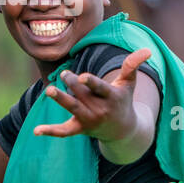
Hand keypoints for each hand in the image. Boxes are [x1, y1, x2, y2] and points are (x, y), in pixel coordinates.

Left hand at [35, 48, 151, 142]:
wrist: (122, 130)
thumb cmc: (123, 100)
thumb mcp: (129, 83)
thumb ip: (132, 65)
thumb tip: (147, 50)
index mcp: (112, 97)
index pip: (100, 89)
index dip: (91, 83)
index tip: (83, 77)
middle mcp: (100, 110)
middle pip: (83, 95)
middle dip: (73, 84)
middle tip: (65, 74)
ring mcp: (89, 120)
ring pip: (73, 109)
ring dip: (61, 100)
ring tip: (49, 91)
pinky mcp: (79, 128)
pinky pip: (64, 132)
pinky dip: (50, 131)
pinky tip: (36, 131)